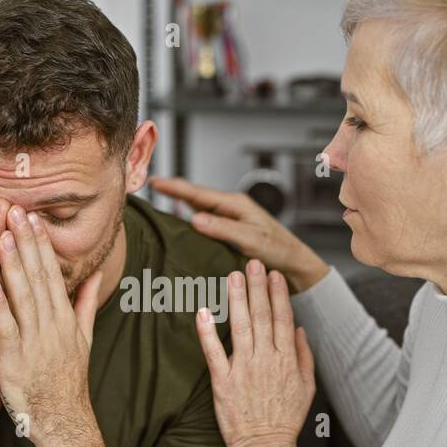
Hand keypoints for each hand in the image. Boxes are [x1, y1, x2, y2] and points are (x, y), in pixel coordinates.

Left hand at [0, 205, 103, 446]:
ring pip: (23, 298)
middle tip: (17, 210)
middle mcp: (52, 325)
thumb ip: (87, 304)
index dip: (42, 244)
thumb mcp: (83, 338)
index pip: (52, 273)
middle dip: (27, 243)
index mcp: (64, 318)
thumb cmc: (67, 380)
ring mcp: (34, 342)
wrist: (62, 420)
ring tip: (5, 236)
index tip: (33, 217)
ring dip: (13, 266)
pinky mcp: (16, 360)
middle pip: (38, 277)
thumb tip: (97, 275)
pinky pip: (7, 330)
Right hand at [150, 176, 330, 293]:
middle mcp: (232, 208)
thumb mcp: (251, 239)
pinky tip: (182, 220)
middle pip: (196, 197)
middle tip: (150, 185)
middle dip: (173, 190)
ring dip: (180, 202)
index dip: (174, 187)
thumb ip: (224, 228)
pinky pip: (206, 220)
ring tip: (161, 198)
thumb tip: (193, 219)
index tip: (154, 181)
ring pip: (200, 207)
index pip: (198, 193)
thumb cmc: (280, 252)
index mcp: (235, 204)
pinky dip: (191, 217)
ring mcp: (231, 219)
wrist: (296, 266)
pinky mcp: (231, 231)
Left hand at [194, 259, 315, 446]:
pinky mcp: (223, 382)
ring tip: (233, 276)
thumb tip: (299, 329)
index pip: (283, 319)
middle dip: (258, 287)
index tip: (273, 275)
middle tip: (252, 263)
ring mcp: (243, 370)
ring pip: (240, 327)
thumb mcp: (307, 387)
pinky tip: (203, 312)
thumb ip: (304, 356)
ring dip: (237, 299)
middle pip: (262, 316)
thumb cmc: (286, 418)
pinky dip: (207, 332)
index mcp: (286, 360)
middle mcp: (266, 360)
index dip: (278, 295)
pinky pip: (214, 353)